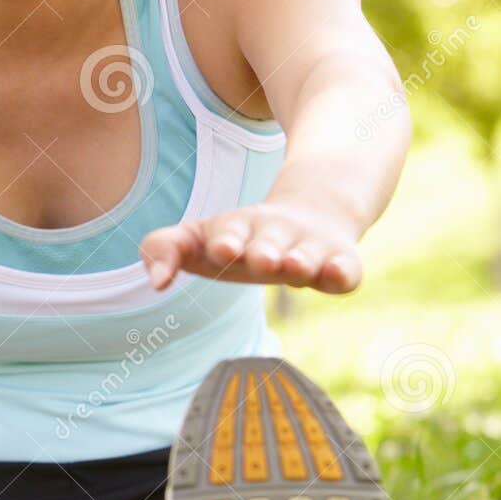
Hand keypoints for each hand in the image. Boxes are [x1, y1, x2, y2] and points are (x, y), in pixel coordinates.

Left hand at [139, 202, 361, 295]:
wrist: (311, 216)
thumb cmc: (240, 240)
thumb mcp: (199, 241)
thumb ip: (163, 250)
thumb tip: (155, 283)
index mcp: (236, 230)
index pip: (228, 232)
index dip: (225, 240)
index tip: (221, 249)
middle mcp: (274, 236)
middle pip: (269, 242)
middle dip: (264, 250)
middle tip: (261, 259)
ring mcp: (308, 247)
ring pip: (307, 254)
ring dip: (301, 260)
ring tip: (294, 267)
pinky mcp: (340, 261)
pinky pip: (346, 269)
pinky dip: (342, 272)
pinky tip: (336, 274)